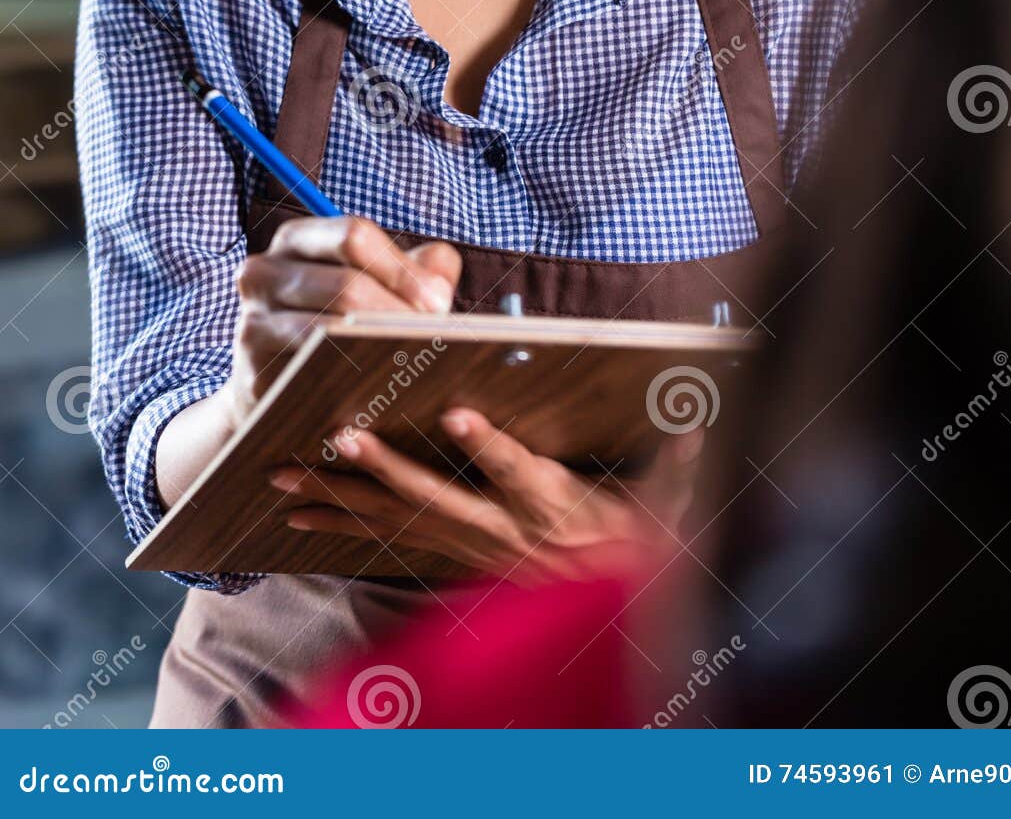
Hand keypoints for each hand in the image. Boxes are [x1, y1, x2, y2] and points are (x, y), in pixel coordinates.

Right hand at [225, 217, 461, 429]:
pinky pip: (307, 373)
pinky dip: (351, 380)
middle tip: (435, 341)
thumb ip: (420, 270)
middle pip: (345, 285)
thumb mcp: (378, 283)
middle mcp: (264, 272)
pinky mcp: (253, 372)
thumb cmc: (340, 321)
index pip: (353, 235)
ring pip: (325, 330)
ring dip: (381, 347)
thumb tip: (440, 286)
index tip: (438, 301)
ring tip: (418, 363)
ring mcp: (252, 322)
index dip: (401, 268)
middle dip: (398, 314)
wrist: (275, 384)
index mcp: (297, 239)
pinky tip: (384, 389)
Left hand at [267, 407, 703, 581]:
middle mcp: (506, 533)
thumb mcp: (672, 506)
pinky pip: (389, 544)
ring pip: (399, 524)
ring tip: (286, 480)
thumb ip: (678, 462)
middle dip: (383, 470)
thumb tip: (699, 415)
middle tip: (335, 439)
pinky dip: (343, 529)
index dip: (493, 447)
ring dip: (341, 500)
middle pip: (438, 502)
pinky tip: (300, 518)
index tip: (458, 412)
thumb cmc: (643, 551)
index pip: (524, 474)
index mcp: (558, 508)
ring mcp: (474, 551)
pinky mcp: (454, 561)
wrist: (616, 623)